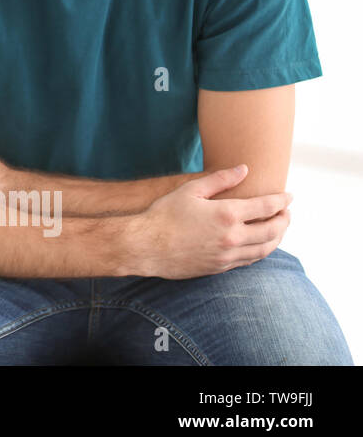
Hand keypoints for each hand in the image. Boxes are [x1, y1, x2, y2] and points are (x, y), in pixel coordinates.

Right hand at [127, 166, 291, 278]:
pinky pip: (250, 260)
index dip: (281, 201)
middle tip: (287, 213)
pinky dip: (261, 251)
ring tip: (279, 228)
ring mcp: (228, 254)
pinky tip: (260, 244)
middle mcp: (232, 237)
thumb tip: (244, 169)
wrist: (147, 246)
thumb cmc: (165, 215)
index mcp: (226, 214)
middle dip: (284, 220)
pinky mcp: (221, 267)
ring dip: (277, 238)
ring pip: (265, 248)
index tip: (289, 196)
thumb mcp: (191, 190)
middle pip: (272, 230)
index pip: (266, 207)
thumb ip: (220, 179)